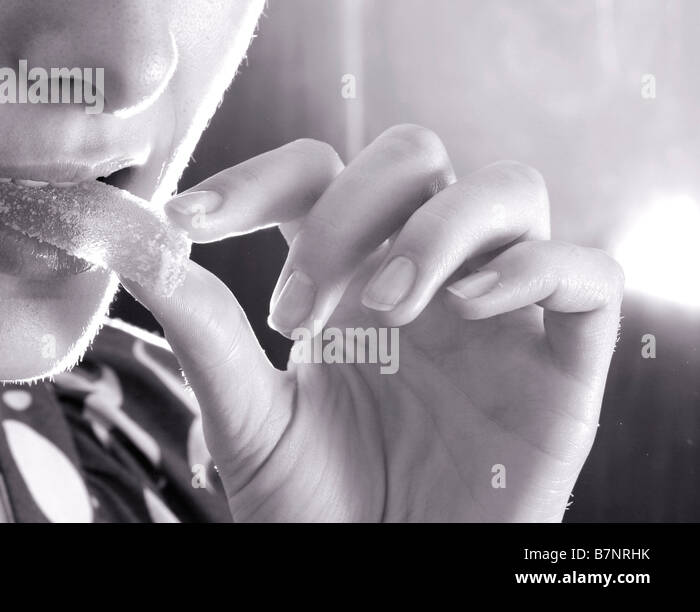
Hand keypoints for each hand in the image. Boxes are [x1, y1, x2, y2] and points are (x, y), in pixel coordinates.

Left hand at [126, 124, 623, 521]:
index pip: (314, 173)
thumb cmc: (313, 506)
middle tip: (296, 311)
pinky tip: (467, 309)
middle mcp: (424, 271)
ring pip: (507, 189)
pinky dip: (534, 269)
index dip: (255, 178)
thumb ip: (203, 332)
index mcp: (344, 273)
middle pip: (412, 157)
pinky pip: (587, 271)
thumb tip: (139, 246)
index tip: (188, 222)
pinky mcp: (563, 364)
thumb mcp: (247, 418)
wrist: (379, 582)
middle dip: (348, 211)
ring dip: (438, 230)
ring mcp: (498, 311)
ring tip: (386, 309)